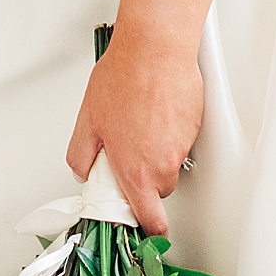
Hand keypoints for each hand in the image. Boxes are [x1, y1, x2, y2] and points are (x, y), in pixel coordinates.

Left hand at [66, 22, 203, 237]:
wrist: (154, 49)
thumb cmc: (124, 79)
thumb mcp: (88, 120)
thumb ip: (81, 155)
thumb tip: (82, 170)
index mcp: (136, 170)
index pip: (149, 217)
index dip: (148, 226)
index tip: (144, 226)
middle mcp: (162, 163)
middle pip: (158, 188)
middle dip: (144, 176)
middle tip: (127, 150)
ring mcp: (181, 144)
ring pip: (169, 162)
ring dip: (156, 151)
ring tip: (139, 121)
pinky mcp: (194, 125)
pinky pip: (181, 139)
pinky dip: (169, 131)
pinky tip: (154, 109)